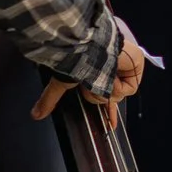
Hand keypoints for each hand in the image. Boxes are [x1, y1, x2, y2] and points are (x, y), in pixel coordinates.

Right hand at [32, 36, 147, 129]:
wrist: (90, 46)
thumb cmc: (77, 58)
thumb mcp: (62, 82)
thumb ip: (49, 99)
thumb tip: (35, 115)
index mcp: (99, 76)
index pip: (105, 98)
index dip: (108, 113)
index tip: (110, 126)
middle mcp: (113, 75)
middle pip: (109, 99)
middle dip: (98, 94)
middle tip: (93, 78)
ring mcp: (126, 73)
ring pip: (117, 96)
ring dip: (105, 88)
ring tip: (101, 72)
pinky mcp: (136, 72)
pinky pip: (127, 90)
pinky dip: (118, 84)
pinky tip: (113, 73)